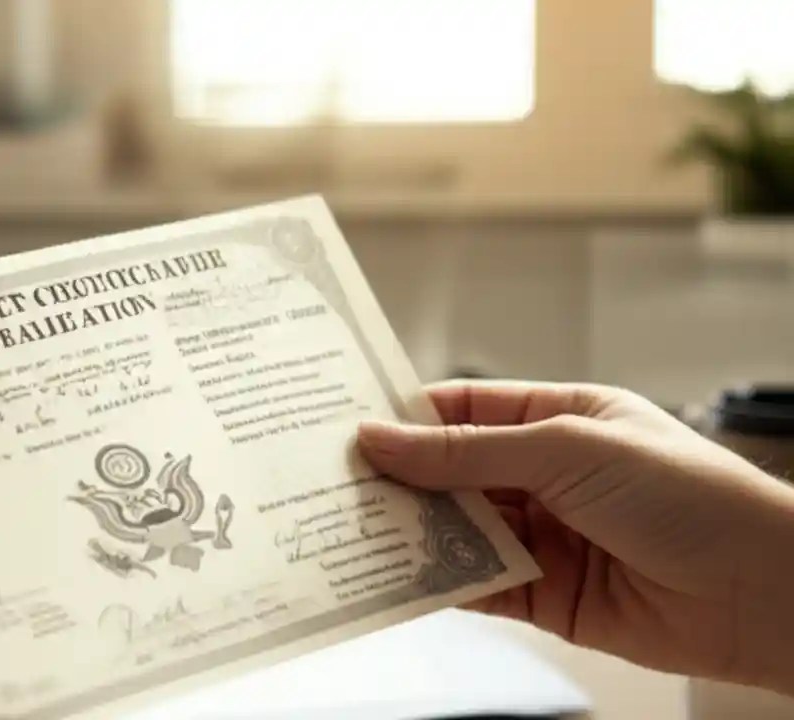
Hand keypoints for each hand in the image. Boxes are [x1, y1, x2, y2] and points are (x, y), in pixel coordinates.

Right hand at [358, 381, 793, 693]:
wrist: (760, 590)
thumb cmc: (685, 494)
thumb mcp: (565, 448)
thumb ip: (466, 451)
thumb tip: (380, 439)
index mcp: (560, 418)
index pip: (465, 408)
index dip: (407, 415)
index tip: (348, 424)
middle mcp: (546, 475)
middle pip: (451, 472)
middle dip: (398, 477)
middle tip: (331, 481)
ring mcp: (544, 535)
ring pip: (456, 529)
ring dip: (409, 530)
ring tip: (349, 527)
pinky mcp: (544, 594)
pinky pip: (474, 584)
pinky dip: (435, 582)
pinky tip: (395, 576)